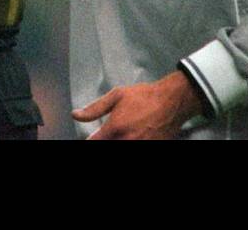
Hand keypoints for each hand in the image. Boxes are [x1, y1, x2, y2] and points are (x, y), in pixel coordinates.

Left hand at [72, 71, 204, 139]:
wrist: (172, 101)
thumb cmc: (143, 96)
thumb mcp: (116, 95)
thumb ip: (94, 108)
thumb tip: (75, 115)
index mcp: (115, 128)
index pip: (94, 143)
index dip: (91, 141)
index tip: (92, 138)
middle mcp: (126, 140)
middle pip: (108, 147)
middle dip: (105, 141)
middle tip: (109, 134)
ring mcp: (140, 146)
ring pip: (120, 149)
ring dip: (117, 142)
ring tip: (120, 135)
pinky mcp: (153, 148)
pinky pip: (137, 151)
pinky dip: (130, 144)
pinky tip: (132, 137)